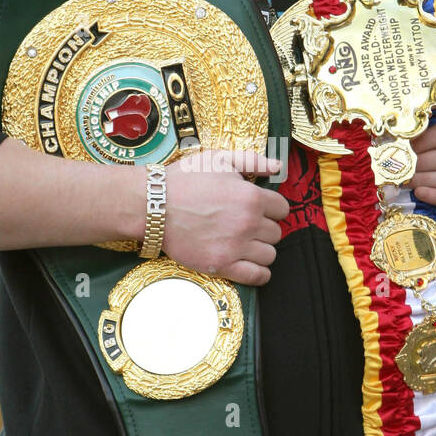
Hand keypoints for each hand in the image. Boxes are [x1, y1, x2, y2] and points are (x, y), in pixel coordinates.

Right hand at [162, 148, 289, 286]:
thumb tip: (278, 166)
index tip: (260, 209)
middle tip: (247, 225)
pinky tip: (251, 265)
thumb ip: (252, 161)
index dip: (272, 208)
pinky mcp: (221, 265)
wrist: (152, 205)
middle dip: (264, 228)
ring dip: (261, 249)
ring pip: (269, 255)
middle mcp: (248, 223)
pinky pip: (257, 276)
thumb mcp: (219, 160)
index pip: (282, 209)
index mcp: (251, 197)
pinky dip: (260, 273)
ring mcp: (235, 246)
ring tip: (245, 243)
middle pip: (276, 233)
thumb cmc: (184, 180)